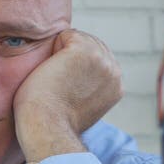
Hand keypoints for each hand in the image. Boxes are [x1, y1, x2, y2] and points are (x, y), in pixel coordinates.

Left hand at [13, 29, 122, 162]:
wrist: (47, 128)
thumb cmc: (53, 121)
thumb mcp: (83, 106)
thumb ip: (91, 88)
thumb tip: (81, 77)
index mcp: (116, 85)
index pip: (97, 59)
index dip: (75, 69)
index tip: (66, 90)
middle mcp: (114, 71)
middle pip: (89, 45)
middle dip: (69, 59)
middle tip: (58, 85)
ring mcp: (102, 59)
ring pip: (77, 38)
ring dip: (60, 54)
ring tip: (56, 79)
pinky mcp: (84, 50)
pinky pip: (65, 35)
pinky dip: (52, 49)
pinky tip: (52, 71)